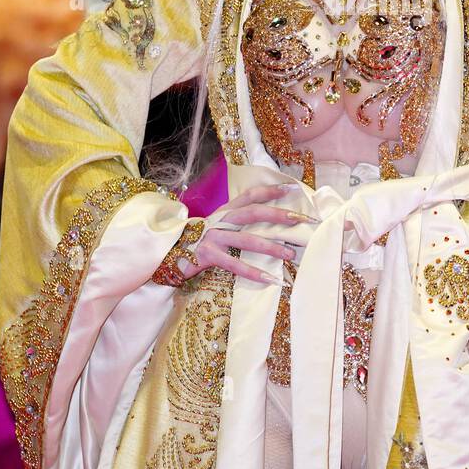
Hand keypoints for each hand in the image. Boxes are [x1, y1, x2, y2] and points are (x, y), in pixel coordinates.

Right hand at [156, 183, 316, 286]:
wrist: (165, 252)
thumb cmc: (197, 240)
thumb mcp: (217, 226)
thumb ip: (237, 222)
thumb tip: (268, 224)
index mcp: (225, 210)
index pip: (251, 195)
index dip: (271, 190)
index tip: (293, 188)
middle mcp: (220, 219)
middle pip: (254, 213)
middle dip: (280, 215)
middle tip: (302, 220)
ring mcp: (213, 236)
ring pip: (247, 240)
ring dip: (272, 247)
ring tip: (291, 254)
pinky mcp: (207, 255)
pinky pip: (234, 265)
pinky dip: (254, 273)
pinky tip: (270, 280)